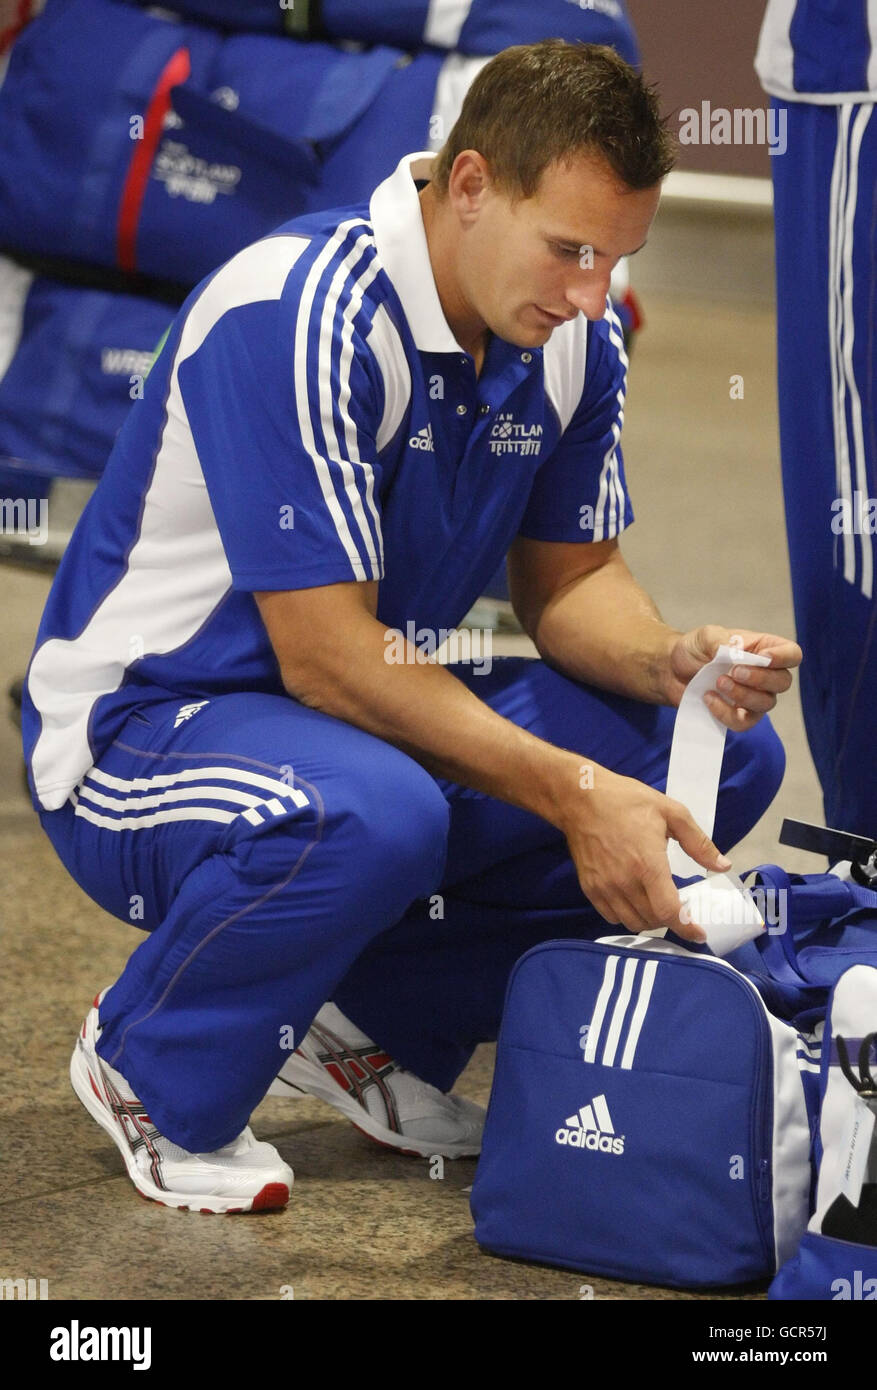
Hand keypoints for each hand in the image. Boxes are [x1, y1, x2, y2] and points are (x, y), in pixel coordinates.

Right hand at [559, 763, 730, 940]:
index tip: (699, 934)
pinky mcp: (589, 888)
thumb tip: (723, 866)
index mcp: (647, 865)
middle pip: (652, 921)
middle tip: (680, 909)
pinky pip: (611, 916)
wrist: (580, 798)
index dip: (686, 928)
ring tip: (658, 906)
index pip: (669, 912)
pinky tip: (635, 901)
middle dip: (671, 921)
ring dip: (650, 921)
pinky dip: (627, 916)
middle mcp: (624, 882)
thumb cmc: (627, 801)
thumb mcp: (671, 812)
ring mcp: (604, 887)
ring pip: (632, 922)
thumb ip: (699, 843)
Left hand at [664, 625, 801, 731]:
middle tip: (733, 672)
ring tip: (718, 683)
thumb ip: (722, 641)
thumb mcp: (706, 636)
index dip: (784, 658)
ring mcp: (754, 697)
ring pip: (765, 704)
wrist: (671, 669)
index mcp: (764, 649)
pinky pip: (744, 722)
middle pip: (783, 682)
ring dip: (742, 695)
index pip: (792, 654)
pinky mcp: (738, 715)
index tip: (763, 658)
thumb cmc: (695, 649)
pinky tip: (709, 698)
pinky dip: (726, 713)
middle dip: (760, 678)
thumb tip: (737, 652)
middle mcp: (765, 674)